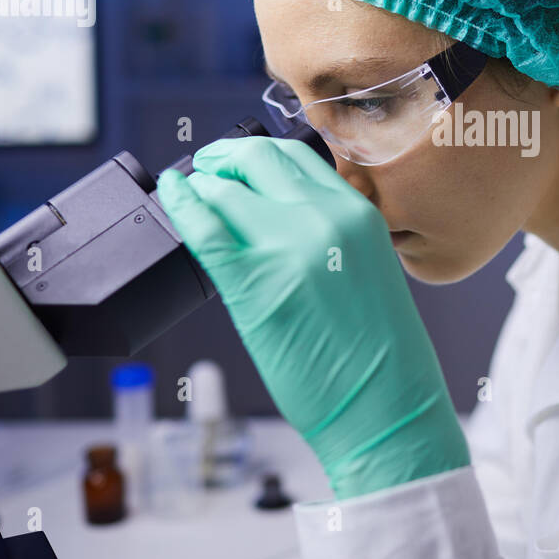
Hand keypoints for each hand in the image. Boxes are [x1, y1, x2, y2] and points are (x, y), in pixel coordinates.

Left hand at [155, 136, 468, 499]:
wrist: (386, 404)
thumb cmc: (381, 354)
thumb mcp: (367, 269)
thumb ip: (330, 233)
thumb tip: (278, 218)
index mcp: (357, 213)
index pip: (295, 157)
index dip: (256, 154)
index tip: (237, 163)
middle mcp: (322, 219)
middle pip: (256, 160)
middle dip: (223, 160)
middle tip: (207, 171)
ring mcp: (286, 247)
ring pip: (224, 190)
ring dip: (201, 188)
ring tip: (190, 197)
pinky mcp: (251, 284)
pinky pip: (203, 229)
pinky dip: (180, 205)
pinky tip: (172, 197)